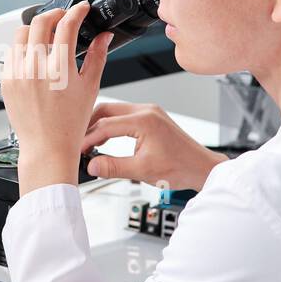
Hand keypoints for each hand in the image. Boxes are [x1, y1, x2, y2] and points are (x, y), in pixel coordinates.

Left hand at [0, 1, 111, 194]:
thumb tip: (104, 36)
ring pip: (21, 33)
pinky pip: (11, 53)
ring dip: (35, 29)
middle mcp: (35, 68)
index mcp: (59, 68)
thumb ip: (97, 56)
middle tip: (63, 18)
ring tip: (47, 37)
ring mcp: (17, 73)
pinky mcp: (6, 80)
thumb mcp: (90, 88)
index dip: (77, 11)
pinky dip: (23, 48)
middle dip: (55, 14)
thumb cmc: (69, 124)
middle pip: (40, 21)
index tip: (81, 9)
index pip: (66, 24)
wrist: (47, 147)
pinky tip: (34, 56)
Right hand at [80, 102, 226, 191]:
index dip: (88, 139)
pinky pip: (125, 116)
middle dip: (90, 125)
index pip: (106, 125)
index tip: (79, 151)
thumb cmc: (180, 168)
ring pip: (115, 111)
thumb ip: (113, 167)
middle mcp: (147, 111)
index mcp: (145, 120)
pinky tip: (106, 139)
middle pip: (107, 110)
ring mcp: (150, 112)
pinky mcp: (152, 117)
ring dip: (101, 125)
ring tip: (90, 142)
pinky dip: (113, 126)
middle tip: (79, 142)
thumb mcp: (142, 171)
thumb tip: (92, 166)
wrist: (201, 168)